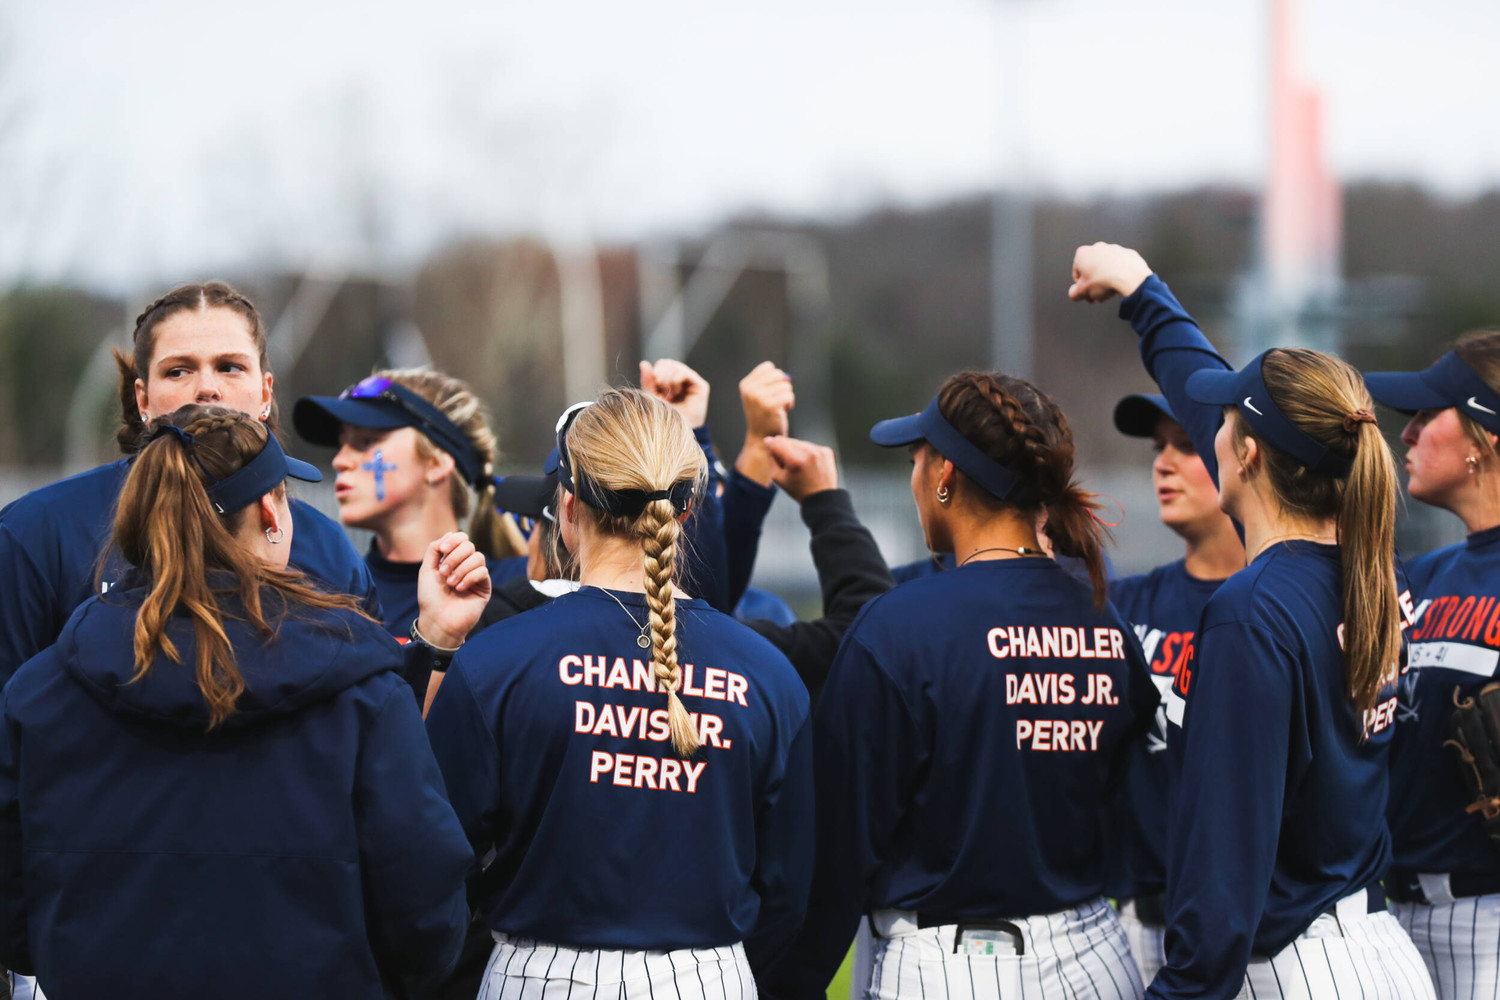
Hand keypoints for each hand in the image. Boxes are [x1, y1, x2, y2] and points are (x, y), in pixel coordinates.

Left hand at [416, 531, 491, 648]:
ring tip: (451, 583)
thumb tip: (449, 534)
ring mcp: (476, 575)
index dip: (453, 540)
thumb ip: (434, 549)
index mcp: (452, 559)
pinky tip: (460, 588)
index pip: (461, 538)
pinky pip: (483, 571)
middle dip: (454, 557)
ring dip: (461, 569)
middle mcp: (465, 565)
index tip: (442, 551)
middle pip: (469, 545)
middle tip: (443, 573)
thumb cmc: (430, 598)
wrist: (438, 620)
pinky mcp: (484, 587)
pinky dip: (469, 578)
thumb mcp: (426, 570)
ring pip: (478, 557)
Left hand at [639, 358, 709, 427]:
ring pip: (675, 366)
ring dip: (668, 380)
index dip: (656, 374)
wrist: (678, 432)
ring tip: (670, 395)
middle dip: (661, 376)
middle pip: (667, 363)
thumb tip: (643, 363)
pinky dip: (675, 380)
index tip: (657, 391)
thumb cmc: (665, 416)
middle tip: (663, 393)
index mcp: (673, 380)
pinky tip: (676, 393)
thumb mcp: (653, 397)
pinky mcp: (701, 385)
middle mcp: (684, 379)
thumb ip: (648, 381)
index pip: (662, 364)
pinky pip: (684, 372)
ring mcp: (693, 381)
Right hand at [739, 361, 793, 438]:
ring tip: (778, 407)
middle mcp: (750, 390)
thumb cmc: (765, 414)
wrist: (761, 438)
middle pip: (778, 374)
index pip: (768, 367)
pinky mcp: (769, 406)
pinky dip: (790, 403)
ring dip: (786, 396)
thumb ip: (770, 381)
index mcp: (745, 384)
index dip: (774, 379)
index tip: (770, 392)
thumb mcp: (760, 395)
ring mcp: (758, 397)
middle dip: (782, 386)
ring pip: (786, 385)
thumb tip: (787, 377)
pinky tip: (782, 411)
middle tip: (776, 400)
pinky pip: (789, 395)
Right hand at [765, 436, 837, 501]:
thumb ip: (771, 459)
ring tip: (799, 465)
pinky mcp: (827, 451)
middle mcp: (808, 452)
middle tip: (786, 463)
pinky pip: (811, 446)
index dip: (770, 443)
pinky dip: (807, 453)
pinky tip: (809, 464)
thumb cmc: (798, 490)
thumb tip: (770, 443)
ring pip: (800, 442)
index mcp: (795, 460)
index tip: (768, 444)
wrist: (822, 498)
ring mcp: (819, 450)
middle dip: (784, 448)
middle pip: (788, 440)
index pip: (777, 442)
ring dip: (796, 450)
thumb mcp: (778, 478)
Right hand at [1068, 242, 1152, 303]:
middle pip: (1092, 270)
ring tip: (1110, 291)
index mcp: (1082, 254)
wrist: (1129, 276)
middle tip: (1098, 294)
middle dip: (1095, 283)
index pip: (1077, 274)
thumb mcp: (1082, 292)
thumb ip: (1074, 293)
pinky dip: (1119, 274)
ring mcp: (1114, 249)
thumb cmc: (1105, 281)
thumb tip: (1074, 293)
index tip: (1087, 295)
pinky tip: (1120, 284)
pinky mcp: (1127, 253)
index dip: (1081, 288)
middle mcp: (1097, 248)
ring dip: (1106, 279)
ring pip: (1107, 267)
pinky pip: (1120, 265)